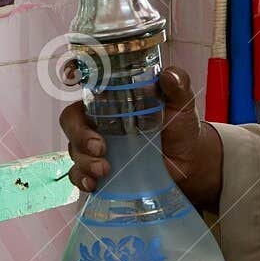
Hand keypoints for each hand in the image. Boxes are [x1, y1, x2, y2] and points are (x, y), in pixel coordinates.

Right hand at [59, 66, 223, 213]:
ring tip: (104, 170)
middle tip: (100, 148)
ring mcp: (97, 149)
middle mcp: (98, 123)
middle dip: (80, 137)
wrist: (188, 160)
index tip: (91, 119)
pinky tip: (93, 185)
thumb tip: (169, 75)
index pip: (83, 96)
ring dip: (84, 162)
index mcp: (111, 102)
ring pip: (74, 151)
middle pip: (71, 125)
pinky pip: (78, 174)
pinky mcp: (100, 171)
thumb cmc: (178, 126)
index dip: (78, 108)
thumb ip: (178, 84)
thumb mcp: (181, 103)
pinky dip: (81, 179)